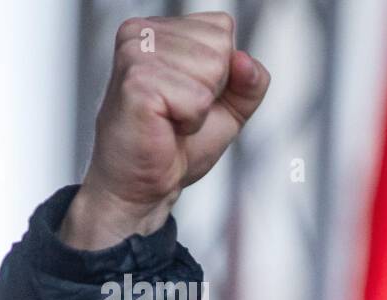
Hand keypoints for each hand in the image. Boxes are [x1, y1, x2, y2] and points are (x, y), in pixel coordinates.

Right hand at [59, 11, 269, 249]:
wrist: (145, 184)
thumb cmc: (178, 144)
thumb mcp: (232, 107)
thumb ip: (251, 80)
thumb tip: (245, 60)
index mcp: (160, 29)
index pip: (222, 27)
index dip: (223, 73)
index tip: (191, 96)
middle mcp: (142, 32)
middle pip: (221, 46)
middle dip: (213, 90)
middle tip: (180, 111)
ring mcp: (135, 54)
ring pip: (213, 68)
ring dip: (200, 108)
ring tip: (171, 119)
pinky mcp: (136, 83)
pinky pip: (198, 98)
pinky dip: (191, 122)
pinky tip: (165, 126)